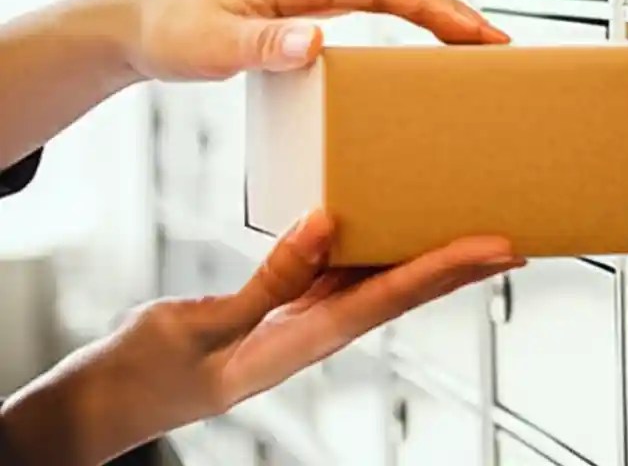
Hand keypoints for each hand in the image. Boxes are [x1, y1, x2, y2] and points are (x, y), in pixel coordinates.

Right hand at [0, 211, 523, 465]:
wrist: (114, 401)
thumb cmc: (150, 373)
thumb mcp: (203, 324)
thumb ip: (269, 280)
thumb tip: (325, 227)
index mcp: (305, 339)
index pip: (393, 296)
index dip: (449, 269)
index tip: (498, 247)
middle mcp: (318, 331)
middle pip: (405, 290)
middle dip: (461, 266)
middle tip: (513, 238)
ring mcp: (303, 323)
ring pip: (379, 283)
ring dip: (426, 259)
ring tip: (468, 229)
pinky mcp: (284, 312)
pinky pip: (341, 276)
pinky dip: (373, 252)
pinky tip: (383, 228)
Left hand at [128, 0, 508, 81]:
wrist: (138, 25)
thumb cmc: (172, 31)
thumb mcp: (212, 44)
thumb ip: (262, 42)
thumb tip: (317, 39)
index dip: (439, 9)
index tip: (479, 34)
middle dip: (453, 11)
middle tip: (496, 45)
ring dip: (436, 16)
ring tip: (473, 49)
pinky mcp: (306, 15)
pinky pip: (373, 12)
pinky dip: (408, 26)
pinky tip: (418, 54)